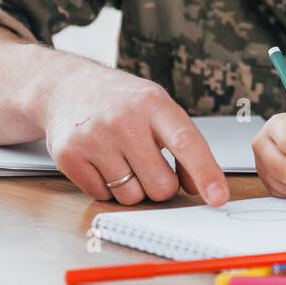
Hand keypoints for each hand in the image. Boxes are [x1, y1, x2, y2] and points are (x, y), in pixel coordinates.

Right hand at [41, 60, 226, 205]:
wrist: (67, 87)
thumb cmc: (122, 102)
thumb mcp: (158, 108)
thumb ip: (183, 144)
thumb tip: (200, 187)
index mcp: (153, 103)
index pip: (185, 143)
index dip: (205, 173)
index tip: (218, 197)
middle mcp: (123, 120)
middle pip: (161, 185)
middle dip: (162, 185)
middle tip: (151, 163)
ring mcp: (93, 139)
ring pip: (132, 197)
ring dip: (133, 187)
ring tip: (123, 158)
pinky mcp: (70, 157)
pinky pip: (103, 197)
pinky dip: (107, 187)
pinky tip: (102, 161)